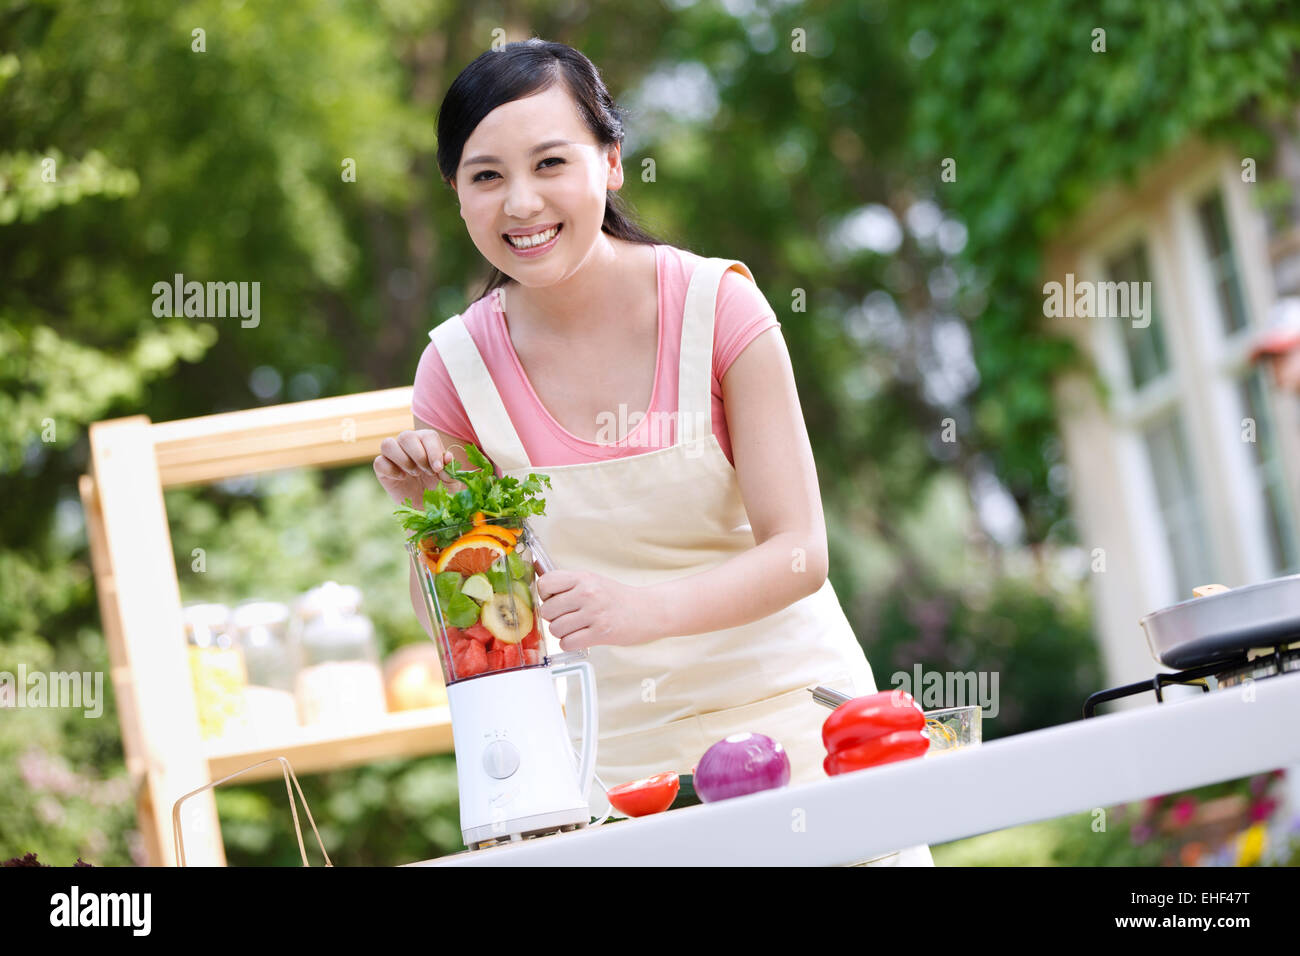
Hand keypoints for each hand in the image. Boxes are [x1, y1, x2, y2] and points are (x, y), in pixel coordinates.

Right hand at [373, 429, 462, 506]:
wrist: (426, 508)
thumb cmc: (440, 491)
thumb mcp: (450, 485)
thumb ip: (450, 471)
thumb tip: (448, 457)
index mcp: (427, 443)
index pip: (428, 436)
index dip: (434, 450)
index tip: (438, 468)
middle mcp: (408, 446)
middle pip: (406, 436)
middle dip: (419, 455)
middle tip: (427, 472)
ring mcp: (393, 456)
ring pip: (388, 444)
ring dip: (402, 459)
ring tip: (414, 473)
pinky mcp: (382, 470)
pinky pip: (379, 462)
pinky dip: (390, 470)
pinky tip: (402, 478)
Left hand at [535, 569, 659, 650]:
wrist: (648, 610)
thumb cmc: (617, 597)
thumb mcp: (592, 580)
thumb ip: (565, 579)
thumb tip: (534, 566)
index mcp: (583, 578)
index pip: (545, 583)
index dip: (545, 595)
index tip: (555, 599)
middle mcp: (587, 593)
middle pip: (547, 610)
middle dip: (553, 617)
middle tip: (567, 616)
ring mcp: (594, 614)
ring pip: (555, 629)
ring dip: (562, 632)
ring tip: (576, 627)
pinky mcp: (600, 633)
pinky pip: (567, 643)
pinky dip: (570, 643)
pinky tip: (580, 637)